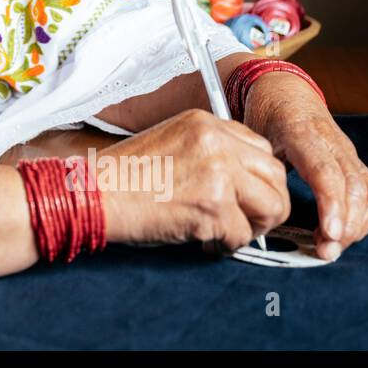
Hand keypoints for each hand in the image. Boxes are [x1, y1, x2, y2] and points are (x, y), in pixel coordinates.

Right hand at [98, 108, 289, 252]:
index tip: (244, 196)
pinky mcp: (214, 205)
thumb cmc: (122, 176)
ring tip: (225, 232)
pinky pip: (242, 236)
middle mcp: (216, 141)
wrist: (92, 193)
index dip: (257, 179)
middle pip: (275, 174)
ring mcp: (218, 172)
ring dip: (253, 226)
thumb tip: (243, 183)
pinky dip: (224, 245)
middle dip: (266, 203)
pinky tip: (200, 239)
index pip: (261, 149)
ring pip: (272, 205)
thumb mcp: (171, 144)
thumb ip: (208, 153)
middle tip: (243, 220)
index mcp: (205, 122)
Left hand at [242, 71, 367, 260]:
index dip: (330, 203)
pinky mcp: (357, 162)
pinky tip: (344, 233)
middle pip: (353, 186)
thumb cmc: (263, 119)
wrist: (283, 94)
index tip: (328, 233)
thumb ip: (253, 167)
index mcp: (301, 132)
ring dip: (356, 225)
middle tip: (326, 251)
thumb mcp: (251, 136)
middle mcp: (333, 141)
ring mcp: (349, 152)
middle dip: (345, 225)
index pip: (325, 171)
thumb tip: (254, 212)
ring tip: (332, 247)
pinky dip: (365, 217)